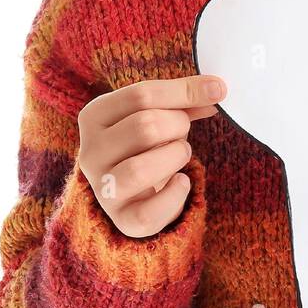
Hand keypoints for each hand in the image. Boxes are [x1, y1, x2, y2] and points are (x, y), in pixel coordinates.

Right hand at [77, 74, 226, 238]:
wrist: (134, 190)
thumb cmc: (147, 143)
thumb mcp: (159, 113)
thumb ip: (183, 100)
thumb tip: (215, 89)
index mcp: (95, 116)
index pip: (141, 95)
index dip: (185, 91)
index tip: (217, 90)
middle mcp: (90, 152)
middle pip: (144, 127)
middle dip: (178, 126)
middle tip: (182, 132)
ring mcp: (102, 188)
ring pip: (140, 169)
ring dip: (175, 156)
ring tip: (180, 154)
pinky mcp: (121, 219)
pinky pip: (150, 211)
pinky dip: (176, 194)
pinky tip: (181, 182)